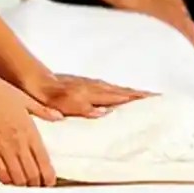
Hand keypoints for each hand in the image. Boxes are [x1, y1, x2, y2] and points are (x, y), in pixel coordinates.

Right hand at [0, 76, 60, 186]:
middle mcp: (17, 142)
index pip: (43, 160)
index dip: (48, 175)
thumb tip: (59, 117)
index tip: (51, 181)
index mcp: (29, 130)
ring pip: (16, 176)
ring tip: (26, 188)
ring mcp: (2, 148)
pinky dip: (6, 180)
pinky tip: (9, 182)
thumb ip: (43, 111)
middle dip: (37, 184)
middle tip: (39, 187)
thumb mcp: (25, 99)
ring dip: (22, 185)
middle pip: (31, 173)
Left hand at [24, 73, 151, 118]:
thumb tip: (105, 112)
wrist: (34, 80)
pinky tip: (120, 95)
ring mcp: (91, 85)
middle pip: (124, 91)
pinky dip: (120, 92)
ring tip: (146, 97)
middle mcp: (95, 87)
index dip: (139, 98)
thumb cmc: (47, 95)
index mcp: (93, 93)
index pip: (122, 96)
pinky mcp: (85, 85)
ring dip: (133, 93)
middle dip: (142, 95)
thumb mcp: (63, 104)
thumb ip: (84, 108)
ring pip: (117, 89)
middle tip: (160, 98)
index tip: (157, 99)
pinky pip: (109, 89)